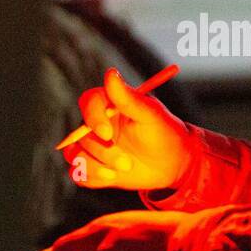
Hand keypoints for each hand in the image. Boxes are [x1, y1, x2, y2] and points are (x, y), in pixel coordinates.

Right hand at [61, 68, 194, 189]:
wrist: (175, 164)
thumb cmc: (165, 133)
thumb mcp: (151, 115)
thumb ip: (128, 98)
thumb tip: (110, 72)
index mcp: (109, 105)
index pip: (88, 103)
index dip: (93, 118)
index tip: (107, 134)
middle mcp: (97, 125)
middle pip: (80, 135)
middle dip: (103, 152)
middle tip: (127, 162)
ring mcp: (94, 147)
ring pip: (75, 155)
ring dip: (97, 166)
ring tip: (125, 169)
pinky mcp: (95, 168)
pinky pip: (79, 174)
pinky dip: (92, 177)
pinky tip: (112, 178)